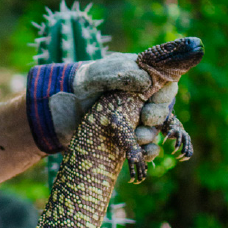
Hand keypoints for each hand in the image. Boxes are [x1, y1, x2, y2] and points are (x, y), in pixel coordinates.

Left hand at [47, 54, 178, 153]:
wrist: (61, 109)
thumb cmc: (82, 85)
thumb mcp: (98, 74)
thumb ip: (121, 74)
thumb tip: (148, 81)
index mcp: (141, 78)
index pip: (166, 85)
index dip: (164, 95)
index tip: (151, 101)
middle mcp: (143, 100)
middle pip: (163, 109)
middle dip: (157, 116)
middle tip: (144, 119)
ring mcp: (136, 120)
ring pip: (156, 130)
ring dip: (149, 135)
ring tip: (136, 137)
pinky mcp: (128, 138)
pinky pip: (146, 148)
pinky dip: (147, 152)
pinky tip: (141, 153)